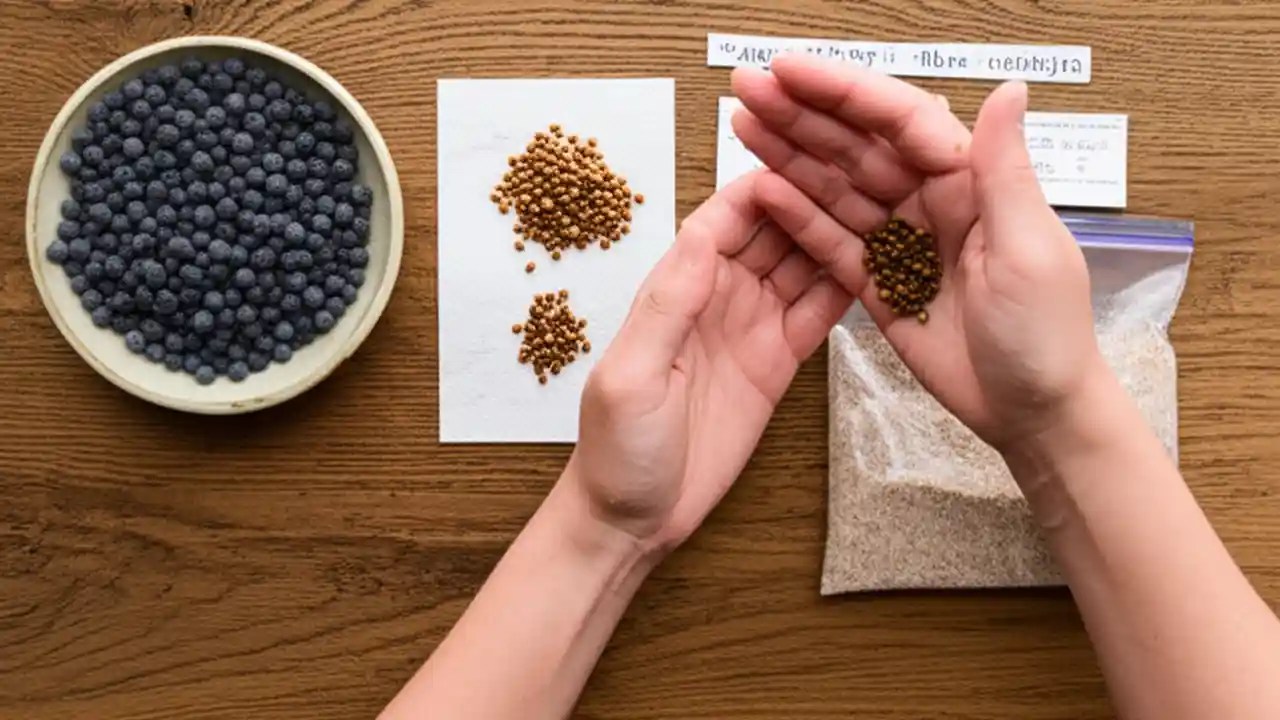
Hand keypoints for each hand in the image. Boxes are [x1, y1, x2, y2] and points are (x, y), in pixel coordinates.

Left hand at [567, 173, 851, 549]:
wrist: (633, 517)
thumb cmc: (616, 449)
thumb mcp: (633, 375)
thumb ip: (668, 305)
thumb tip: (699, 234)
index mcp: (675, 289)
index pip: (722, 220)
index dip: (762, 189)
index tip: (806, 162)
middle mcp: (716, 297)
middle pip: (769, 231)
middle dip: (809, 200)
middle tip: (864, 178)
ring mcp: (749, 326)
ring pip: (799, 264)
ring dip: (834, 238)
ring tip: (884, 212)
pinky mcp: (776, 362)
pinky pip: (815, 313)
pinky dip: (844, 290)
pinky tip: (880, 269)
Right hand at [731, 55, 1103, 449]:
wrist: (1034, 413)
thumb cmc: (1047, 333)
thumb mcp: (1030, 248)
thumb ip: (1005, 169)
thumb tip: (1008, 89)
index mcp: (970, 181)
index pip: (899, 120)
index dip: (843, 92)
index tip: (792, 72)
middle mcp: (931, 201)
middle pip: (857, 145)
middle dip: (802, 113)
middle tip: (748, 89)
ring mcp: (900, 241)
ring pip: (835, 187)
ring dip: (789, 155)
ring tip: (743, 126)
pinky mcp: (878, 282)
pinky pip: (831, 241)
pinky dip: (797, 218)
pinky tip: (763, 191)